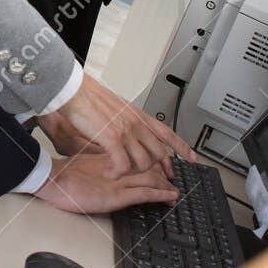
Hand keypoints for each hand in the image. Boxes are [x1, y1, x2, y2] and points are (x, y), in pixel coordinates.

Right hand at [33, 153, 177, 214]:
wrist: (51, 178)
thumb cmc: (61, 171)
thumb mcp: (83, 159)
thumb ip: (97, 159)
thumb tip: (104, 161)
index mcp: (110, 155)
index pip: (138, 154)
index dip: (152, 159)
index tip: (161, 164)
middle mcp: (118, 165)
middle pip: (149, 165)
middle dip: (163, 172)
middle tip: (172, 179)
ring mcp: (119, 180)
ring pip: (151, 178)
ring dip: (166, 185)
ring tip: (175, 191)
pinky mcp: (116, 194)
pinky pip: (144, 193)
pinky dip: (160, 195)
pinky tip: (169, 197)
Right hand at [46, 72, 195, 177]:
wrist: (75, 91)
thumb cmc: (89, 97)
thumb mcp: (117, 107)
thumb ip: (127, 120)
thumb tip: (130, 130)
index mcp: (139, 115)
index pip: (168, 133)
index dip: (182, 147)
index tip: (192, 158)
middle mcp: (137, 123)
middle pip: (158, 153)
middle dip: (154, 168)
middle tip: (147, 176)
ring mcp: (126, 131)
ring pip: (143, 162)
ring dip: (133, 172)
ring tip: (120, 172)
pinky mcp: (113, 139)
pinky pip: (124, 164)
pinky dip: (118, 172)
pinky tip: (110, 172)